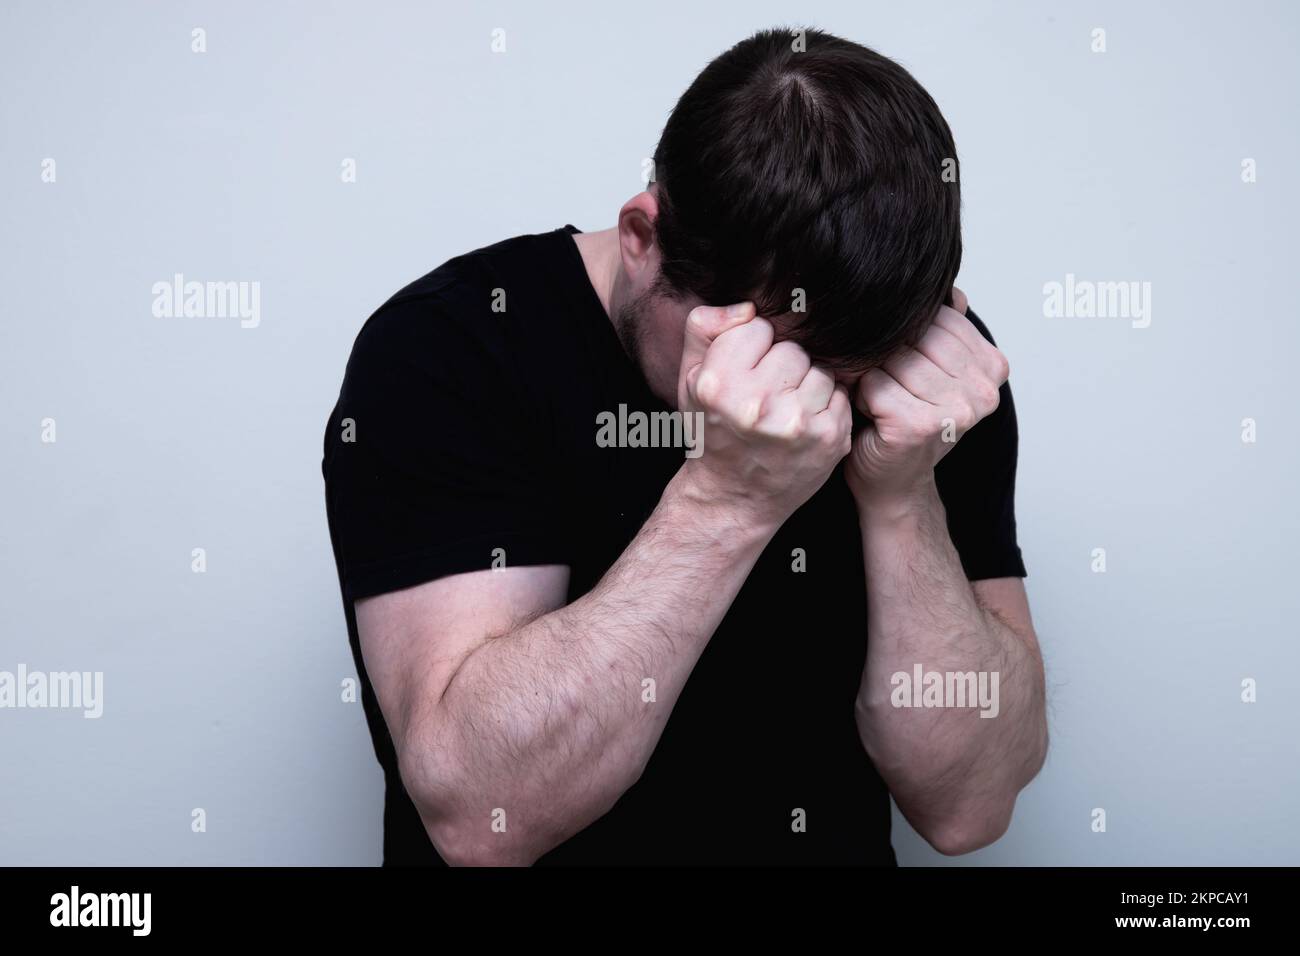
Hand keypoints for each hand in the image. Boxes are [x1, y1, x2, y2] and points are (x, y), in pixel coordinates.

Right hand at [677, 302, 852, 531]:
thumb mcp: (690, 379)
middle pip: (791, 346)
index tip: (745, 371)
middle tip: (767, 393)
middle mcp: (757, 405)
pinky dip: (824, 402)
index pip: (756, 326)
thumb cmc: (713, 431)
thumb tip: (748, 305)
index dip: (752, 345)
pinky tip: (803, 421)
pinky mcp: (830, 438)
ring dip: (806, 381)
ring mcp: (797, 423)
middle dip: (782, 363)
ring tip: (786, 406)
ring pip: (819, 367)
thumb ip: (705, 327)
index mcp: (718, 385)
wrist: (734, 498)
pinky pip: (839, 392)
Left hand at [845, 288, 1009, 508]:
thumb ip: (944, 329)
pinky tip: (870, 412)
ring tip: (879, 398)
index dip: (909, 333)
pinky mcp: (919, 425)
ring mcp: (955, 410)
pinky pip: (874, 383)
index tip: (906, 363)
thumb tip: (950, 290)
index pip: (940, 318)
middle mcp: (982, 390)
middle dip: (888, 352)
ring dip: (873, 374)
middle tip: (888, 383)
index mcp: (992, 367)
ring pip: (892, 357)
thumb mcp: (932, 369)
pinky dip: (861, 394)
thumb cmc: (906, 421)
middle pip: (916, 335)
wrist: (893, 482)